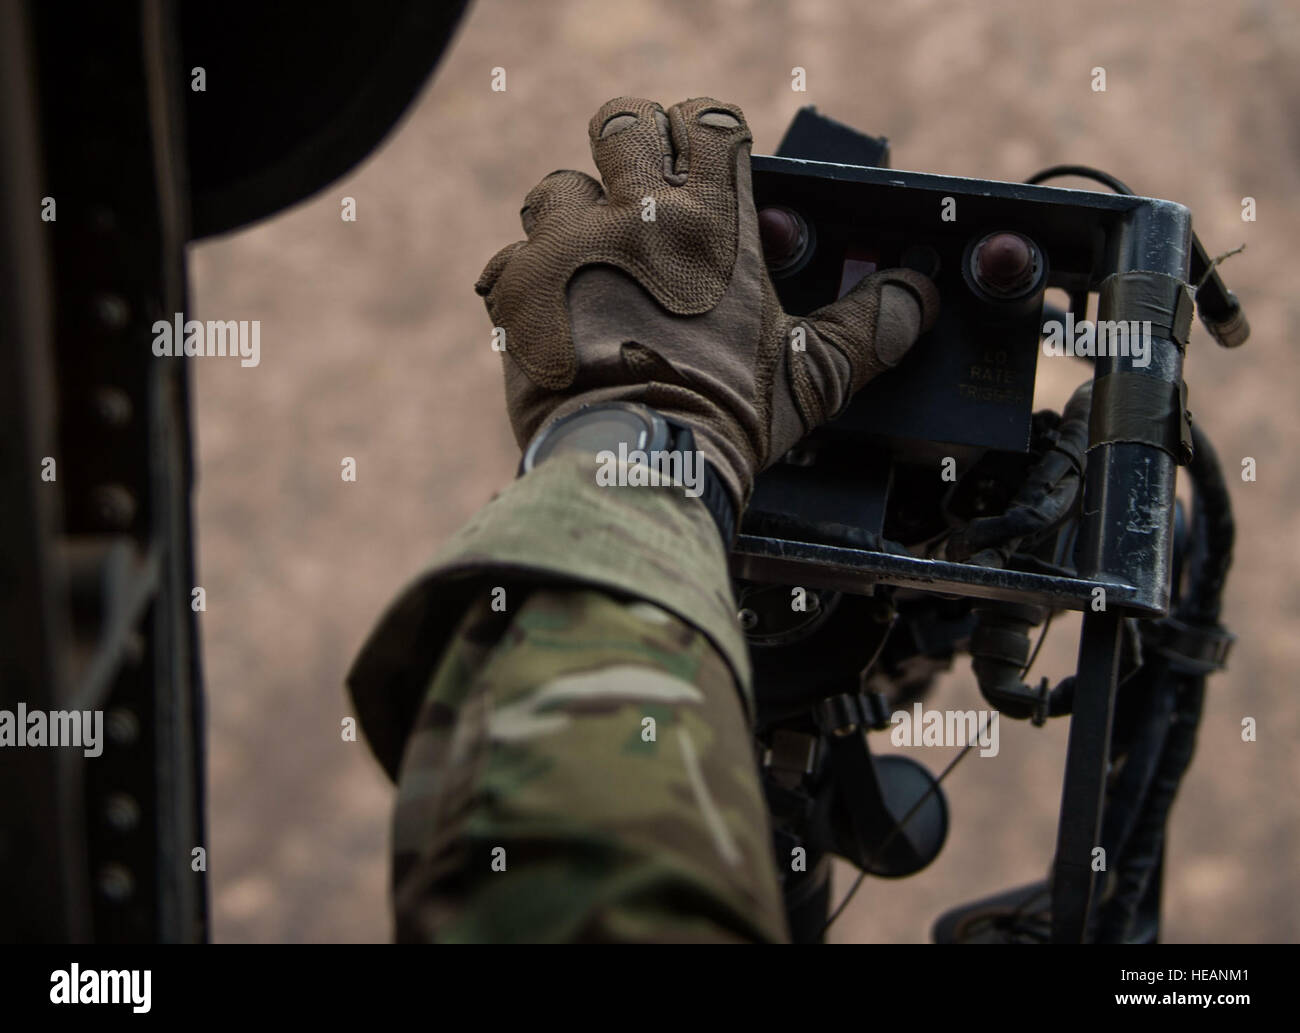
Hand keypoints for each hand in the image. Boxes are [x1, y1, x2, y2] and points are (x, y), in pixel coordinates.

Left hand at [475, 96, 938, 508]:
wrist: (636, 465)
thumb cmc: (726, 418)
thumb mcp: (810, 376)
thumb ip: (866, 329)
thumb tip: (917, 298)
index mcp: (714, 224)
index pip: (707, 122)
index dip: (702, 131)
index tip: (702, 158)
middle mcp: (637, 215)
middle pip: (619, 123)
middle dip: (628, 148)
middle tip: (637, 191)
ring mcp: (568, 246)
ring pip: (555, 186)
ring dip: (570, 215)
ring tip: (588, 262)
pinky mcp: (516, 287)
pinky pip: (510, 257)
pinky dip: (526, 280)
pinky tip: (550, 314)